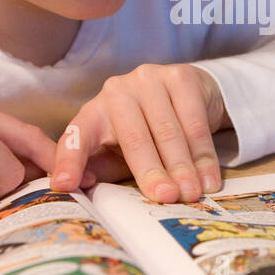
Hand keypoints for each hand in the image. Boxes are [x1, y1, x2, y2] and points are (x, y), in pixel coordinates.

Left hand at [50, 64, 228, 203]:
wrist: (190, 96)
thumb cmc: (148, 134)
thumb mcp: (121, 154)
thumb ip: (104, 170)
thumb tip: (84, 189)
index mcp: (94, 112)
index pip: (77, 136)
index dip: (69, 161)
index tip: (64, 185)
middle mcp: (117, 90)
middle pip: (133, 137)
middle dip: (150, 171)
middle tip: (165, 197)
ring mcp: (149, 79)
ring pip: (167, 131)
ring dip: (182, 167)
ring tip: (191, 194)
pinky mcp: (180, 77)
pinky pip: (193, 122)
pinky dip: (203, 155)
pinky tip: (209, 179)